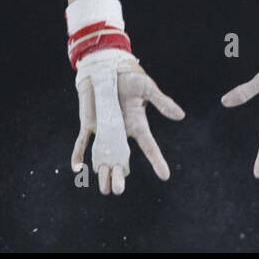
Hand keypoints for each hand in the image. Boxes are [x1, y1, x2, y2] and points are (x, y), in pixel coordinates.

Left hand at [71, 48, 184, 195]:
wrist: (108, 68)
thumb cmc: (130, 78)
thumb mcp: (148, 88)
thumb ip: (162, 103)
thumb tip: (181, 116)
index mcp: (137, 124)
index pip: (149, 145)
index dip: (156, 160)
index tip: (165, 175)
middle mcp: (121, 131)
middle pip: (121, 157)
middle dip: (119, 175)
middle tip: (118, 190)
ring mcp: (104, 129)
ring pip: (102, 154)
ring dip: (102, 171)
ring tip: (104, 189)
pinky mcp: (89, 123)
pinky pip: (83, 141)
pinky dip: (79, 153)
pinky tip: (76, 167)